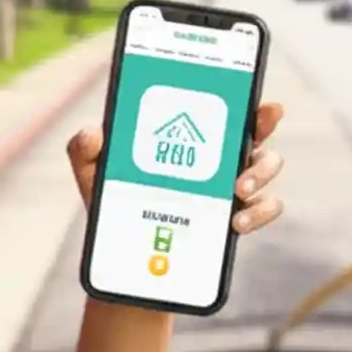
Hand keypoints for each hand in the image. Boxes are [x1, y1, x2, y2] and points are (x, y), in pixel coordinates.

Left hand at [67, 103, 285, 234]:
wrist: (123, 254)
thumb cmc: (111, 200)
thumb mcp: (92, 170)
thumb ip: (84, 147)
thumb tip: (93, 133)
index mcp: (189, 134)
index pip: (223, 107)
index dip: (246, 97)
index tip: (261, 101)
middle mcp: (216, 156)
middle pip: (256, 132)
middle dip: (263, 130)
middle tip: (248, 144)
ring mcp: (231, 187)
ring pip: (266, 168)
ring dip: (261, 174)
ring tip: (239, 190)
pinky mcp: (237, 217)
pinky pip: (266, 209)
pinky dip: (260, 213)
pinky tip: (238, 221)